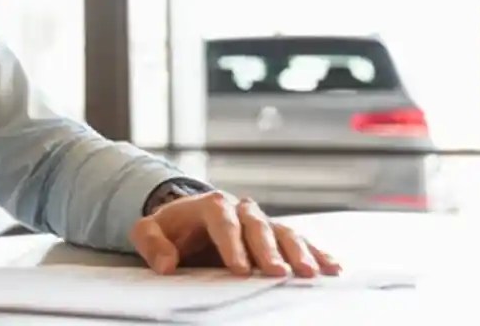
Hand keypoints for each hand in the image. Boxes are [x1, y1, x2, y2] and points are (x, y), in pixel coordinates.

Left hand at [130, 191, 340, 277]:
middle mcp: (240, 209)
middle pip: (257, 226)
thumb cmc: (169, 230)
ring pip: (284, 233)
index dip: (232, 245)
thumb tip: (166, 264)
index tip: (239, 269)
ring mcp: (261, 221)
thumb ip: (151, 243)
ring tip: (312, 274)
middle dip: (269, 250)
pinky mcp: (276, 235)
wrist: (187, 222)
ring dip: (299, 252)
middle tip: (278, 273)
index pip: (222, 222)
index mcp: (209, 205)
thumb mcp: (148, 231)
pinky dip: (316, 253)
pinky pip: (299, 242)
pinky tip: (332, 268)